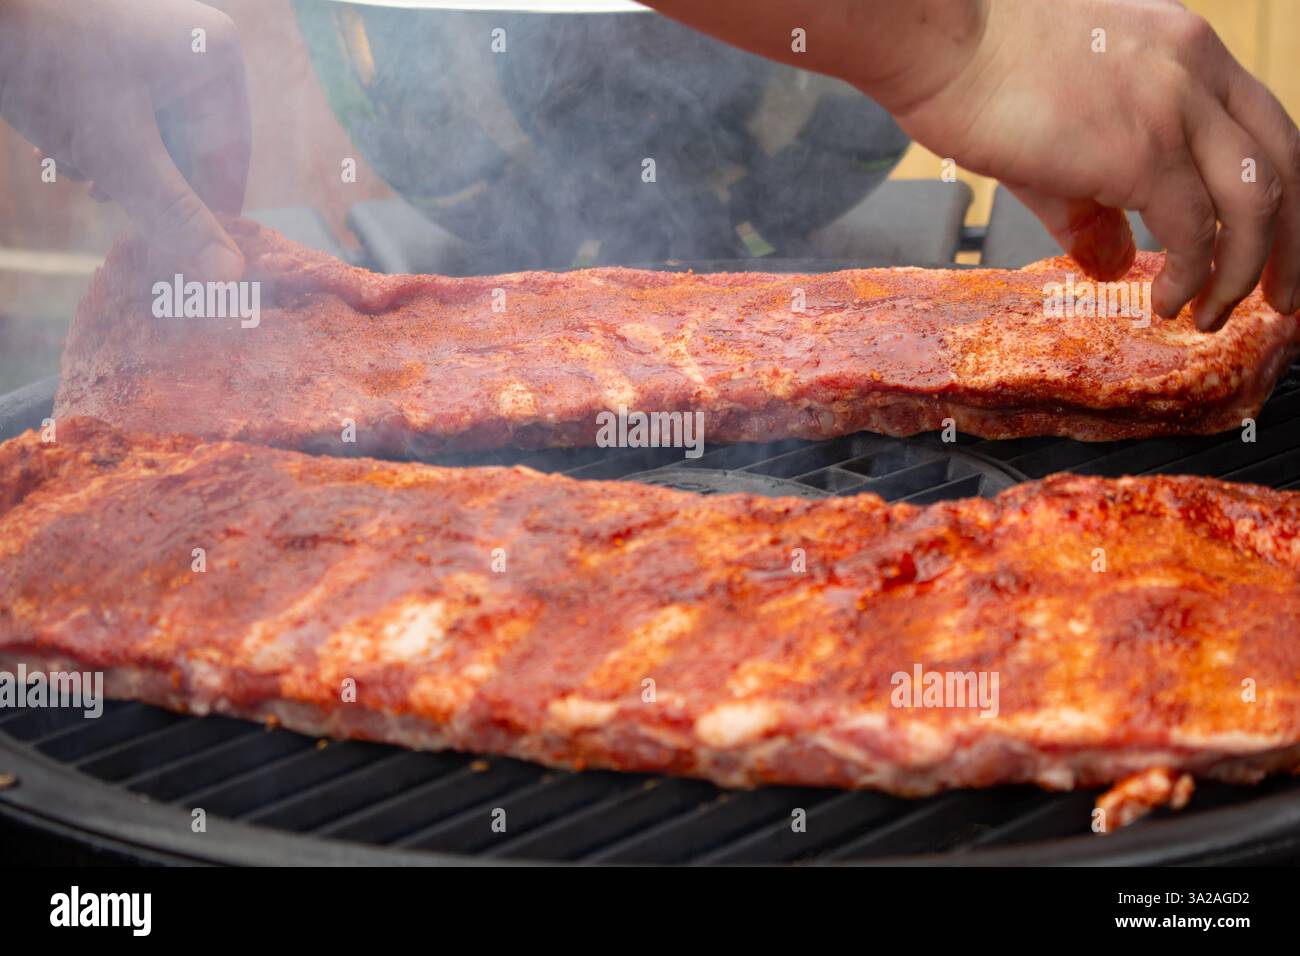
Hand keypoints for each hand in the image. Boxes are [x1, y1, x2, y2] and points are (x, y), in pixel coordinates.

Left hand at [0, 0, 249, 280]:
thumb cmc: (51, 66)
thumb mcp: (120, 153)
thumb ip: (177, 216)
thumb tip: (229, 275)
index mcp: (219, 57)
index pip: (230, 158)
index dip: (207, 212)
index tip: (181, 254)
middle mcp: (197, 44)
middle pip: (190, 147)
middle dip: (145, 180)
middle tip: (105, 199)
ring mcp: (157, 42)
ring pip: (155, 134)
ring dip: (116, 165)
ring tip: (74, 167)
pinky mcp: (118, 47)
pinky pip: (128, 111)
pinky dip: (99, 138)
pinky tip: (62, 146)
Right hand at [894, 0, 1299, 329]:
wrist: (944, 43)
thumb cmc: (980, 72)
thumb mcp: (1059, 134)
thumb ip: (1094, 204)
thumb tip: (1111, 265)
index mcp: (1186, 51)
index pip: (1264, 129)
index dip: (1279, 197)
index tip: (1271, 249)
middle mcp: (1197, 70)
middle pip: (1285, 164)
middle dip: (1290, 244)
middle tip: (1281, 299)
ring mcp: (1175, 108)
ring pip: (1256, 202)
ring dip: (1245, 271)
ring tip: (1212, 315)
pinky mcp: (1141, 151)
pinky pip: (1194, 230)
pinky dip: (1190, 277)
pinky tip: (1165, 303)